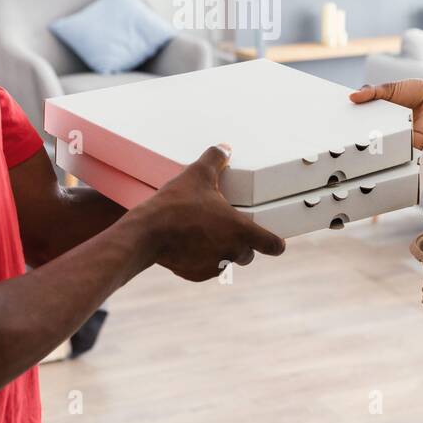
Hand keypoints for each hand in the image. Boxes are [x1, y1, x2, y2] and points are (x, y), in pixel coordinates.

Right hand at [126, 144, 285, 281]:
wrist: (147, 233)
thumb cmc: (176, 204)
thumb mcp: (198, 174)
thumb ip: (215, 159)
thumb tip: (224, 147)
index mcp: (240, 230)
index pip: (272, 244)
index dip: (275, 242)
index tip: (274, 241)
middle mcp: (232, 251)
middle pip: (248, 253)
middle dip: (241, 243)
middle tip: (225, 226)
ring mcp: (214, 266)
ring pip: (226, 261)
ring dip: (220, 251)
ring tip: (203, 233)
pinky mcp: (196, 275)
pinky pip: (205, 269)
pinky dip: (200, 259)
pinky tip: (187, 244)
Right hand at [349, 79, 422, 149]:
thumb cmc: (414, 90)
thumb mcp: (389, 88)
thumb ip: (371, 92)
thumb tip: (352, 96)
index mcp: (378, 115)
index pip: (360, 124)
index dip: (348, 127)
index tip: (334, 130)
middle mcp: (387, 129)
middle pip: (369, 140)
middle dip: (358, 142)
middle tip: (344, 143)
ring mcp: (399, 138)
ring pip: (384, 149)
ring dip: (374, 151)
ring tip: (360, 151)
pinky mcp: (412, 145)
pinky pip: (401, 154)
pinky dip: (395, 156)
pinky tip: (384, 156)